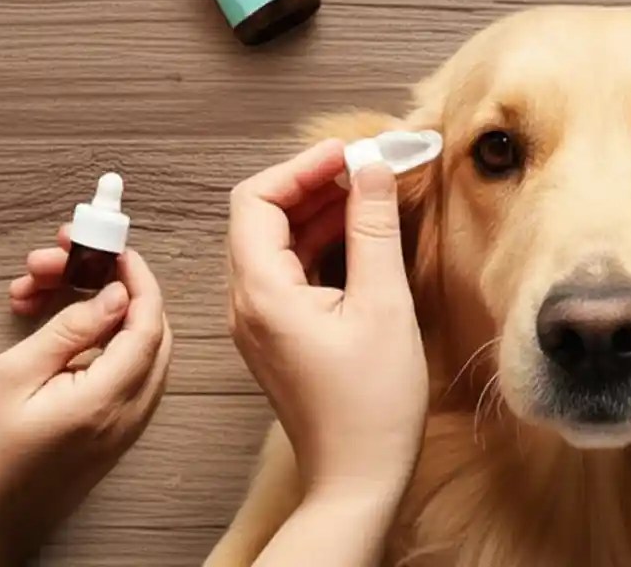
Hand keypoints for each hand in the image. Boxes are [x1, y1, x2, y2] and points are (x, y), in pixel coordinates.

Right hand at [0, 231, 171, 564]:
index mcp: (109, 400)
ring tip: (37, 292)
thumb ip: (72, 331)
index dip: (137, 278)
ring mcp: (127, 428)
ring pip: (136, 349)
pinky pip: (124, 374)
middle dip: (112, 288)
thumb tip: (118, 296)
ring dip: (100, 313)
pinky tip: (54, 328)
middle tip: (60, 265)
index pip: (149, 323)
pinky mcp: (114, 434)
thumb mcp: (14, 378)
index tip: (112, 249)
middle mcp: (131, 415)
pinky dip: (99, 343)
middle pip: (149, 332)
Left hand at [226, 140, 427, 499]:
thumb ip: (373, 230)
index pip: (256, 200)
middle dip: (313, 185)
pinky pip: (290, 273)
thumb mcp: (382, 304)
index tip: (348, 153)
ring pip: (277, 245)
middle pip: (262, 218)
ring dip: (319, 214)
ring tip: (369, 198)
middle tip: (366, 170)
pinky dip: (321, 246)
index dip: (301, 167)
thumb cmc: (372, 404)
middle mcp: (248, 304)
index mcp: (262, 292)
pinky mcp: (280, 336)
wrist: (359, 477)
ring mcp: (261, 322)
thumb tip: (371, 170)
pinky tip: (360, 241)